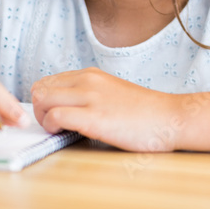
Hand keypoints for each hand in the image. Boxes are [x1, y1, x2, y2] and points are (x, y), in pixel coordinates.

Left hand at [31, 68, 181, 151]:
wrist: (171, 118)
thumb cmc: (145, 113)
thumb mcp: (112, 93)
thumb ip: (89, 95)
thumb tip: (66, 108)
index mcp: (91, 75)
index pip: (48, 81)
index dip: (43, 101)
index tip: (50, 115)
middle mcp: (87, 81)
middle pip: (39, 88)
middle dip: (38, 109)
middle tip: (51, 125)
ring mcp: (91, 97)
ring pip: (42, 99)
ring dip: (42, 118)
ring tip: (57, 129)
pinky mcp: (94, 118)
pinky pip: (56, 116)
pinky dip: (51, 126)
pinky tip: (63, 133)